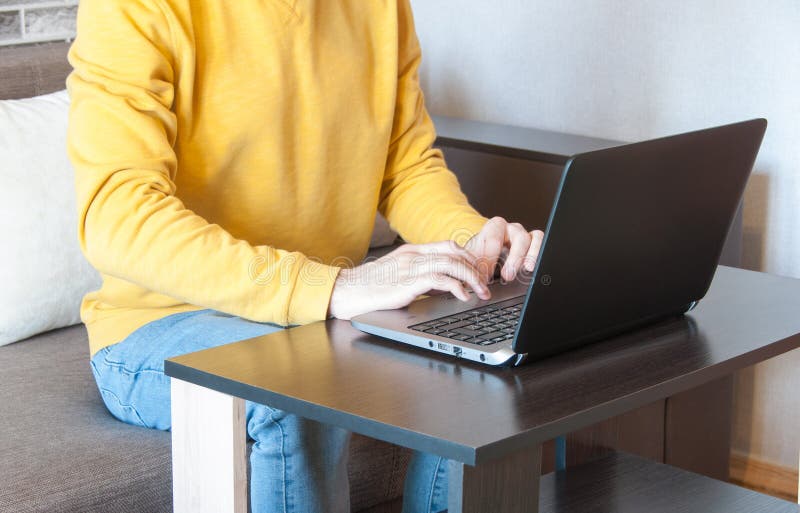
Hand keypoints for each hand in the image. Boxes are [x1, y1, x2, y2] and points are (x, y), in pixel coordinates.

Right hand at [328, 241, 490, 319]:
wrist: (347, 291)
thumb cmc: (371, 287)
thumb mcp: (399, 276)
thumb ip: (420, 276)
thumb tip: (444, 286)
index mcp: (412, 251)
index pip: (448, 246)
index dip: (468, 258)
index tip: (479, 272)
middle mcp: (413, 255)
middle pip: (455, 252)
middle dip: (476, 267)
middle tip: (485, 283)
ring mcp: (411, 267)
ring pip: (452, 263)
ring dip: (472, 278)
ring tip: (481, 291)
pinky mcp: (408, 282)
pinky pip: (440, 279)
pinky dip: (457, 286)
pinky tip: (462, 296)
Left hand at [465, 216, 543, 282]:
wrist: (489, 256)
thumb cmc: (482, 255)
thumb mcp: (474, 259)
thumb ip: (471, 266)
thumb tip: (470, 282)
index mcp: (494, 227)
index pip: (494, 239)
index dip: (490, 258)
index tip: (485, 276)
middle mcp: (511, 229)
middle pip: (517, 236)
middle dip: (513, 258)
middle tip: (507, 276)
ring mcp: (523, 235)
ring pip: (531, 238)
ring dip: (527, 255)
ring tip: (525, 269)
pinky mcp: (534, 243)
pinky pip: (540, 241)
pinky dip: (537, 252)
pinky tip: (531, 267)